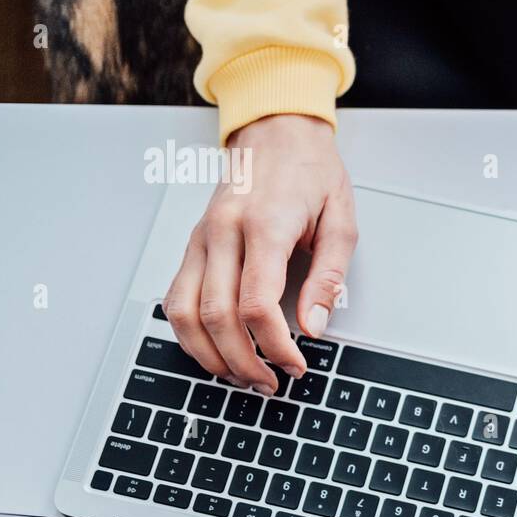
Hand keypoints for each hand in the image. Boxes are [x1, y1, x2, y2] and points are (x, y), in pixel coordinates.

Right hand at [163, 114, 357, 393]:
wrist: (277, 133)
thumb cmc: (311, 173)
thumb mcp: (341, 221)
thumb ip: (328, 277)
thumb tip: (313, 326)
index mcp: (264, 225)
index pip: (255, 304)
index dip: (274, 345)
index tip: (295, 365)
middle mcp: (222, 232)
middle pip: (216, 317)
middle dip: (243, 361)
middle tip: (270, 383)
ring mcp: (200, 238)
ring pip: (184, 313)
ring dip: (210, 355)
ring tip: (242, 376)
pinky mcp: (192, 245)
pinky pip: (176, 299)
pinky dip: (190, 334)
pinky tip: (215, 351)